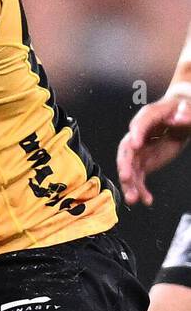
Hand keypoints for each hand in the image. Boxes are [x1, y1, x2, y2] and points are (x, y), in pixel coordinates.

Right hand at [117, 86, 190, 205]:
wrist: (181, 117)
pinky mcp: (143, 162)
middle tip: (126, 176)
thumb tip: (178, 117)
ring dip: (129, 183)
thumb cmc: (185, 110)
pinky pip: (138, 176)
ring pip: (129, 167)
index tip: (135, 144)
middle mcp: (138, 134)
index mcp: (149, 116)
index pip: (140, 124)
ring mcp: (139, 150)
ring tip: (133, 198)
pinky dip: (140, 189)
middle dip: (125, 164)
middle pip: (127, 149)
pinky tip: (147, 200)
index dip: (136, 134)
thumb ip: (186, 114)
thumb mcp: (189, 110)